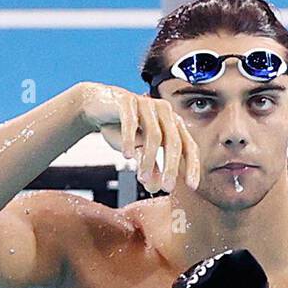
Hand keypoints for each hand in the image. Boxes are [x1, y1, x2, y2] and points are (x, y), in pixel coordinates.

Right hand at [80, 82, 200, 193]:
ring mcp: (146, 104)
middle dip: (172, 167)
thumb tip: (155, 188)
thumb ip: (149, 166)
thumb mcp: (137, 151)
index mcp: (173, 124)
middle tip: (167, 188)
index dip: (192, 166)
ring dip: (149, 159)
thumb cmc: (121, 128)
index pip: (189, 146)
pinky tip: (127, 156)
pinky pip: (130, 121)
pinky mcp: (126, 100)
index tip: (192, 186)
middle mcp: (164, 112)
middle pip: (174, 142)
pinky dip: (129, 140)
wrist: (95, 106)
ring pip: (154, 134)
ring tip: (142, 178)